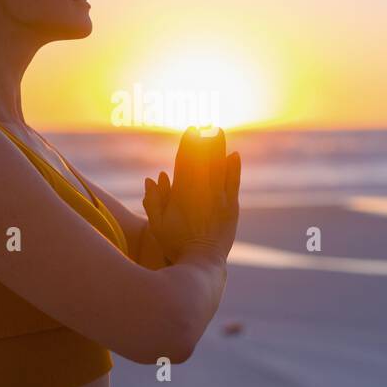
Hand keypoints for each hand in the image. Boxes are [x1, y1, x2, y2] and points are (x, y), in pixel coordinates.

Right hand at [142, 126, 240, 263]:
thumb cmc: (175, 244)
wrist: (201, 263)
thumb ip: (154, 200)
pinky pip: (233, 183)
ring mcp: (219, 200)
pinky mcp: (231, 208)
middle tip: (205, 124)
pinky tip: (234, 154)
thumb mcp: (157, 225)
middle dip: (203, 141)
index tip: (190, 130)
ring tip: (218, 131)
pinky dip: (234, 168)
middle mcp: (201, 194)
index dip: (187, 145)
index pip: (184, 163)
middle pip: (203, 161)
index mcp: (181, 195)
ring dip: (219, 148)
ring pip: (219, 168)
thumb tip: (153, 178)